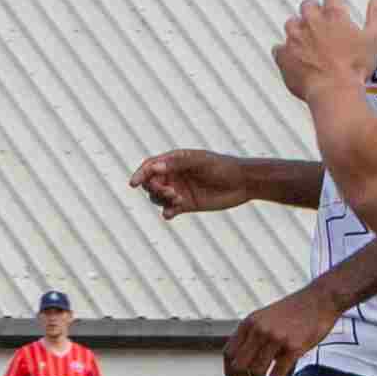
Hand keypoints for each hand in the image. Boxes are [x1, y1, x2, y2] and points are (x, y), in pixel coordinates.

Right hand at [134, 150, 252, 219]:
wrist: (243, 183)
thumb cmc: (222, 167)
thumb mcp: (200, 161)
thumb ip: (178, 162)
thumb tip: (154, 168)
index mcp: (174, 161)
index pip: (150, 167)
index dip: (140, 174)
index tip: (133, 183)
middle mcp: (173, 176)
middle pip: (151, 184)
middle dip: (155, 188)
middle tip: (170, 192)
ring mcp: (178, 191)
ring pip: (158, 198)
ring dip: (162, 200)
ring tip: (178, 200)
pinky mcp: (186, 205)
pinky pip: (169, 210)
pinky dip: (167, 212)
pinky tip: (171, 214)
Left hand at [223, 292, 338, 375]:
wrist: (319, 300)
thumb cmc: (293, 312)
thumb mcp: (265, 317)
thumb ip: (252, 335)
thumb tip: (242, 361)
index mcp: (248, 323)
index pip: (229, 353)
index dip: (228, 371)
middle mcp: (259, 330)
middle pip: (239, 365)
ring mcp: (276, 338)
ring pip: (256, 372)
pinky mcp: (294, 347)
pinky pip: (276, 374)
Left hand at [271, 0, 376, 107]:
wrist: (334, 91)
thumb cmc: (355, 67)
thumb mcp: (374, 38)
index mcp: (334, 16)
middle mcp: (311, 23)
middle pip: (307, 6)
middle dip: (314, 9)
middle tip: (321, 20)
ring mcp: (294, 38)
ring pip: (291, 23)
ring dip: (298, 27)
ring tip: (307, 37)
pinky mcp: (283, 55)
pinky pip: (279, 48)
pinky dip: (285, 50)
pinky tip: (293, 56)